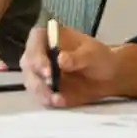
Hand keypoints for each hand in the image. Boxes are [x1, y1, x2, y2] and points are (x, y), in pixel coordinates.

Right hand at [21, 24, 136, 107]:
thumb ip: (78, 57)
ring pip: (30, 81)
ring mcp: (39, 72)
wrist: (108, 77)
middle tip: (50, 86)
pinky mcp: (44, 89)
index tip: (47, 70)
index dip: (37, 54)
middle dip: (36, 76)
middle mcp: (39, 52)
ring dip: (41, 91)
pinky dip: (47, 100)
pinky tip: (58, 101)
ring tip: (56, 99)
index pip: (35, 39)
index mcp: (49, 36)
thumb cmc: (99, 58)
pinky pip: (39, 96)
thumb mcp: (93, 54)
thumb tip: (61, 60)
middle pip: (28, 62)